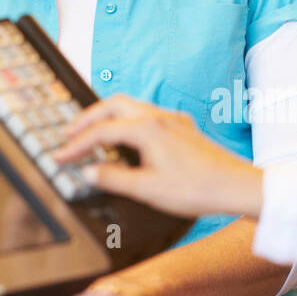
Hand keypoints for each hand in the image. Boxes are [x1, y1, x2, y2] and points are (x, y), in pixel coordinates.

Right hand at [54, 93, 264, 220]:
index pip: (101, 131)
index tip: (60, 156)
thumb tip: (88, 173)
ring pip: (131, 107)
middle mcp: (159, 117)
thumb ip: (114, 179)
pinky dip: (127, 122)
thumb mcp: (148, 190)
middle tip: (70, 135)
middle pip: (112, 105)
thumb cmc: (198, 188)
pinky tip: (127, 140)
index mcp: (147, 129)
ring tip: (93, 136)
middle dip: (87, 118)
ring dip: (108, 117)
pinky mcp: (182, 128)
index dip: (76, 144)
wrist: (236, 186)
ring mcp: (173, 120)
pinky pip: (146, 115)